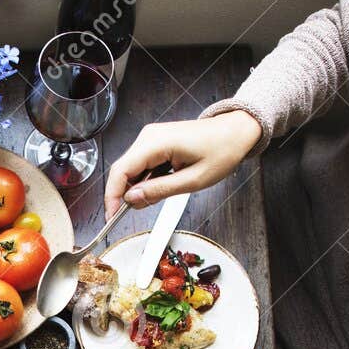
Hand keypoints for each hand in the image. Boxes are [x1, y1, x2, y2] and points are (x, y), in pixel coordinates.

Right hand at [104, 111, 262, 217]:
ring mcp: (151, 138)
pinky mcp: (156, 142)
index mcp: (156, 142)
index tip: (112, 217)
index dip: (112, 196)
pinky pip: (141, 164)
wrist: (236, 131)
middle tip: (137, 211)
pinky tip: (162, 185)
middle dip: (124, 194)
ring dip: (138, 187)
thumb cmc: (222, 150)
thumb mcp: (193, 180)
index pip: (121, 171)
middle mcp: (148, 136)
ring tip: (160, 196)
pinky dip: (145, 179)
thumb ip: (159, 191)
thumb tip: (132, 199)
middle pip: (122, 170)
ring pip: (131, 169)